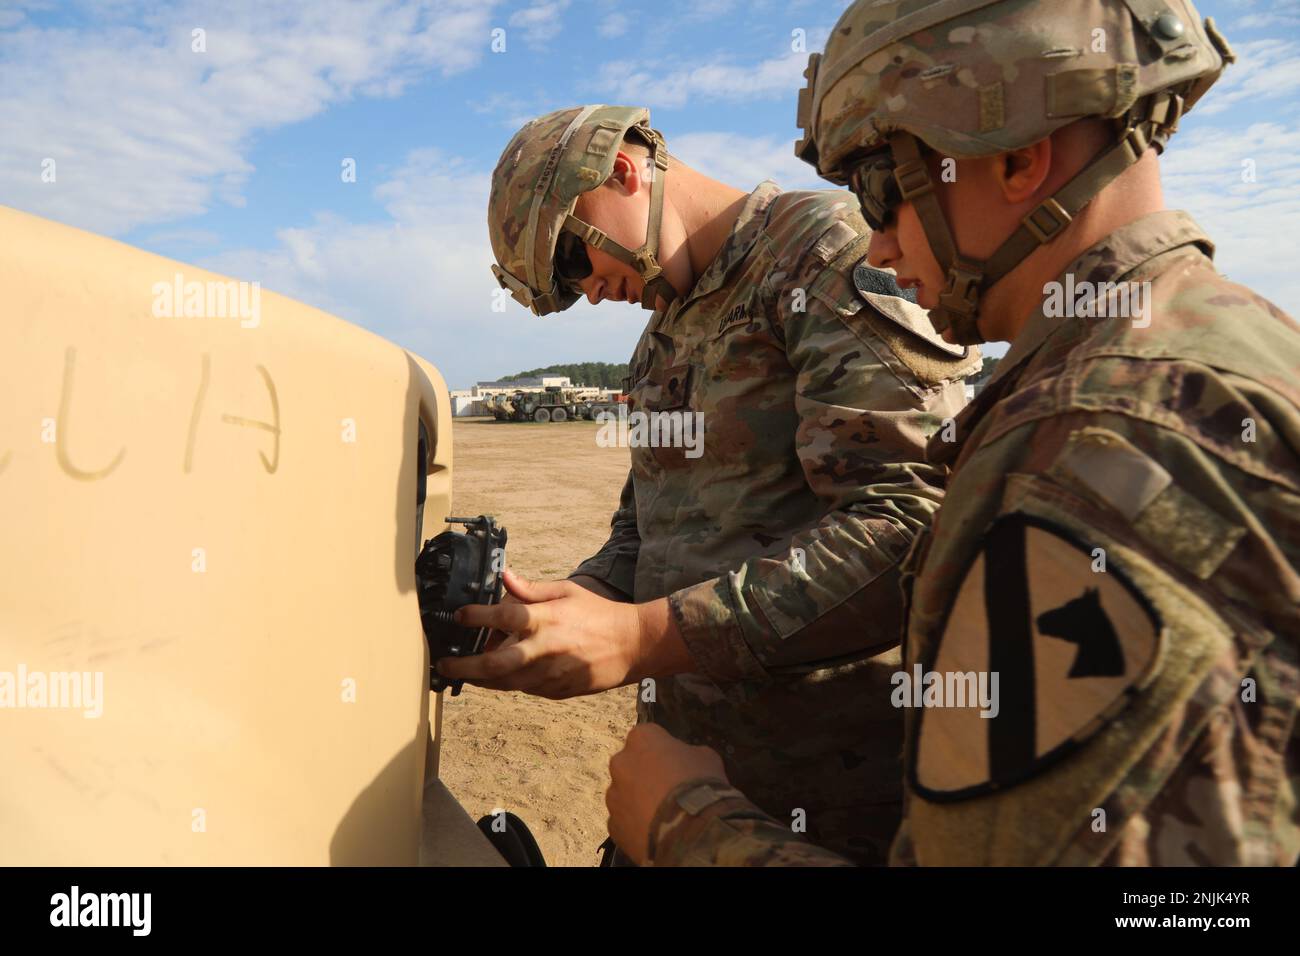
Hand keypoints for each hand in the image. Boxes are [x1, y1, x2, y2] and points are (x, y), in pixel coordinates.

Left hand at [438, 568, 647, 698]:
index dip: (474, 617)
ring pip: (504, 683)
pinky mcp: (556, 691)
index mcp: (546, 619)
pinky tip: (498, 674)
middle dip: (463, 665)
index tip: (458, 616)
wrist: (632, 646)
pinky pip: (523, 688)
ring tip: (464, 670)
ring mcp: (550, 675)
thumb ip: (532, 590)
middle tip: (444, 662)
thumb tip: (505, 576)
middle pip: (494, 664)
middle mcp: (544, 649)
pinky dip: (507, 682)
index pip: (502, 617)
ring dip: (480, 678)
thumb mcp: (566, 592)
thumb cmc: (597, 614)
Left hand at [606, 723, 728, 864]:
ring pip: (625, 795)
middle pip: (631, 765)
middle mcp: (620, 763)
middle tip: (668, 791)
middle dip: (646, 776)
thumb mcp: (706, 758)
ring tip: (663, 817)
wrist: (693, 833)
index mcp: (642, 738)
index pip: (649, 738)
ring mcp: (613, 796)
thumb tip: (684, 762)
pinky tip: (656, 833)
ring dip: (639, 802)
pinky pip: (625, 821)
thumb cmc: (701, 786)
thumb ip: (687, 754)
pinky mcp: (613, 825)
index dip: (664, 752)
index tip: (676, 765)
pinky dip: (636, 826)